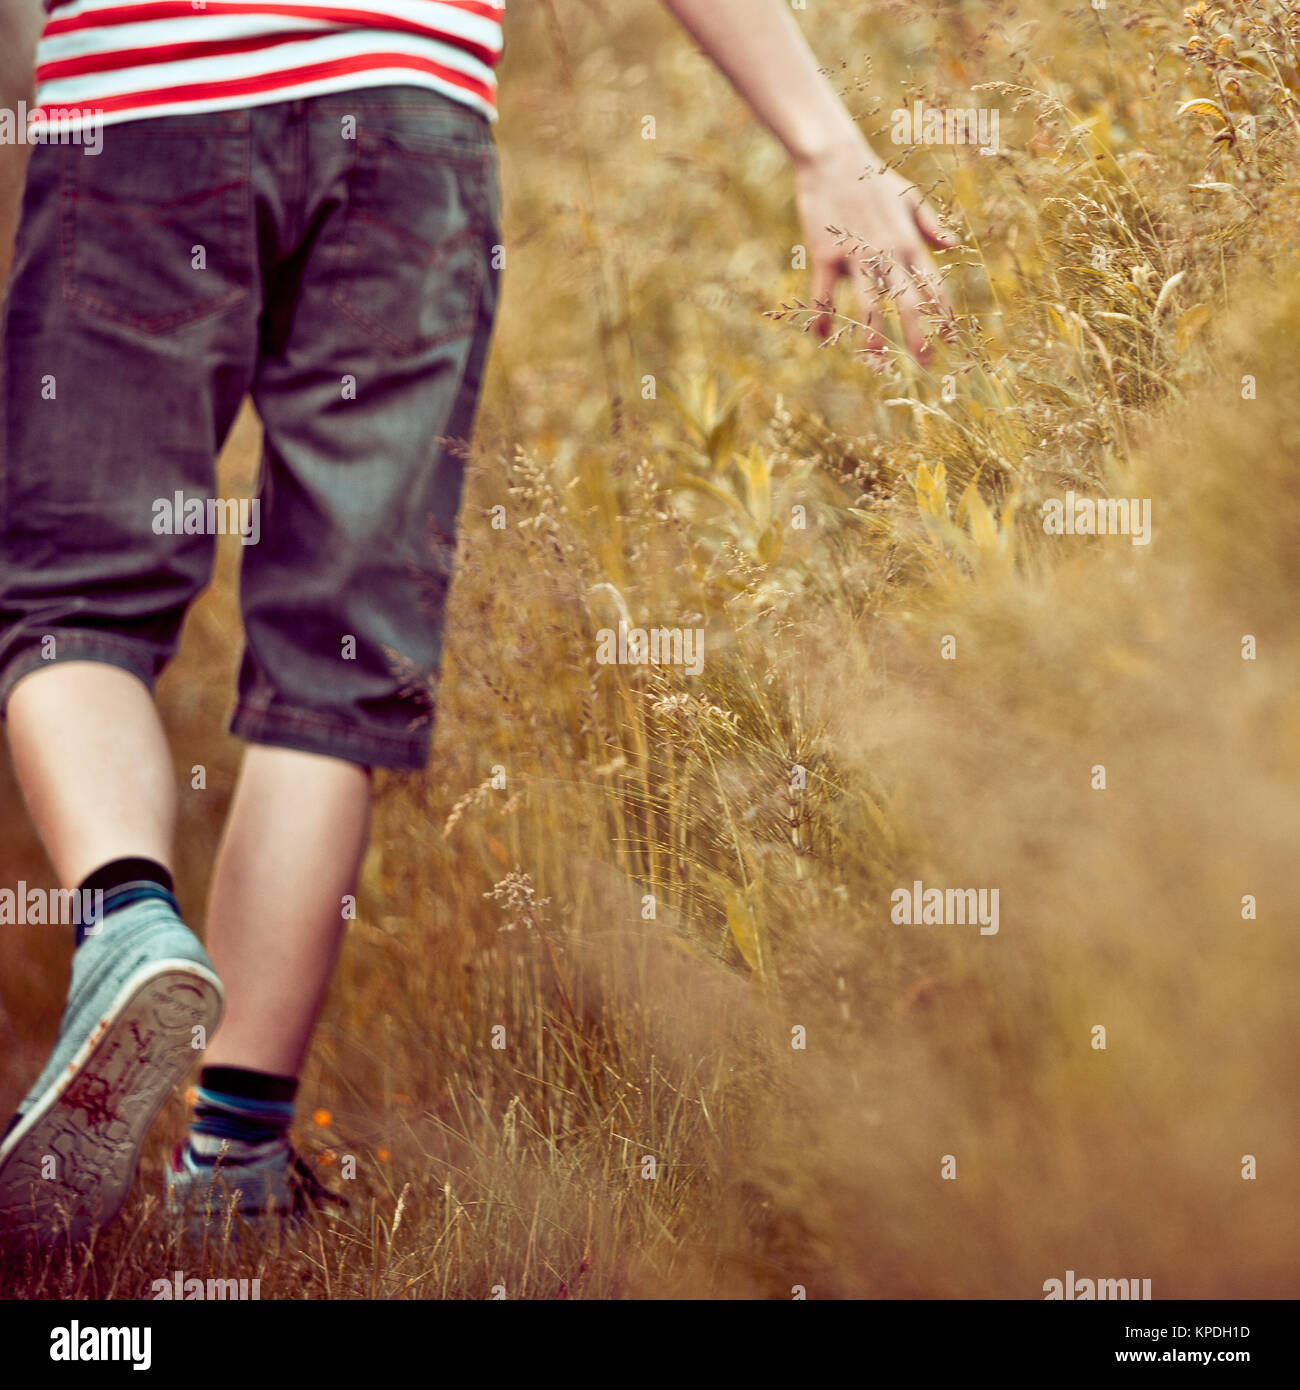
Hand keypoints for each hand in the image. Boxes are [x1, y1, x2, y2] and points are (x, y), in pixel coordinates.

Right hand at [795, 139, 956, 366]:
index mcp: (909, 242)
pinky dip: (823, 317)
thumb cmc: (872, 179)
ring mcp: (856, 255)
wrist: (833, 159)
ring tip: (876, 362)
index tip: (953, 339)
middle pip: (909, 303)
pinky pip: (824, 294)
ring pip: (869, 304)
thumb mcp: (909, 197)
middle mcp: (887, 253)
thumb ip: (931, 225)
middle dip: (919, 335)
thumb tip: (953, 246)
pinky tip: (822, 337)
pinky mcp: (827, 254)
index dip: (945, 314)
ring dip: (873, 335)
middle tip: (927, 364)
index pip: (934, 285)